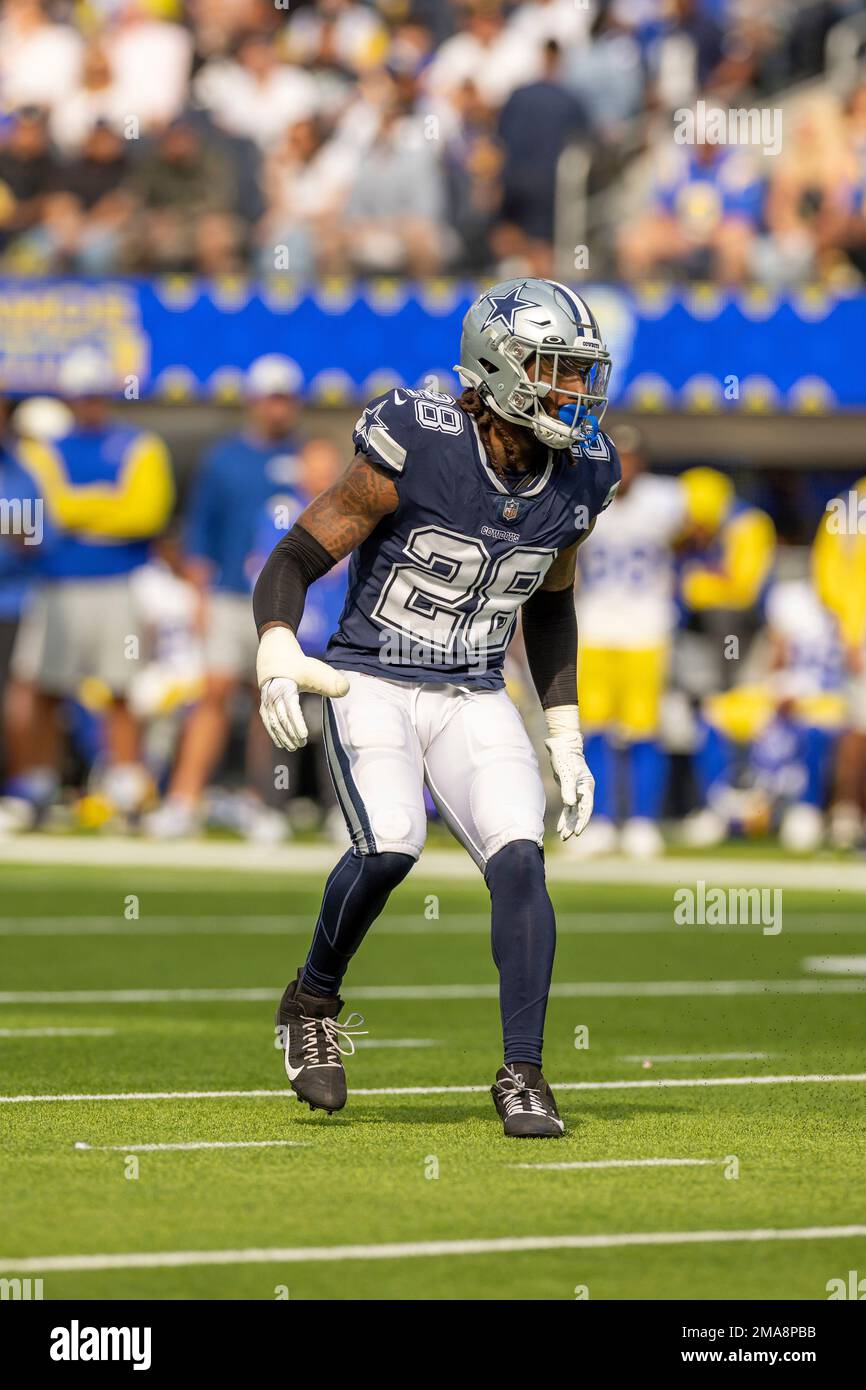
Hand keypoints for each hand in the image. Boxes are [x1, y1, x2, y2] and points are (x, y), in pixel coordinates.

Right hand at [257, 627, 348, 750]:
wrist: (275, 651)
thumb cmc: (298, 663)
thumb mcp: (315, 669)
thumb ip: (331, 680)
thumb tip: (346, 690)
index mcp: (285, 687)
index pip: (290, 708)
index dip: (296, 723)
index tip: (304, 736)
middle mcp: (273, 694)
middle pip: (281, 718)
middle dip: (290, 733)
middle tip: (301, 744)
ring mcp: (266, 700)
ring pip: (273, 722)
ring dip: (282, 736)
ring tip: (293, 747)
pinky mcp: (265, 703)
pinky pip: (268, 721)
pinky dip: (274, 733)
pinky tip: (281, 743)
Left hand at [544, 733, 594, 840]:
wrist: (561, 745)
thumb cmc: (565, 757)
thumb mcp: (566, 774)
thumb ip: (568, 790)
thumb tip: (570, 805)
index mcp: (587, 786)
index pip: (586, 807)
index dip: (582, 820)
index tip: (577, 832)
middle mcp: (584, 790)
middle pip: (580, 811)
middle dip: (574, 825)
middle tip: (567, 837)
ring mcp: (576, 791)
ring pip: (574, 811)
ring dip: (568, 823)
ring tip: (563, 836)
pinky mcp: (568, 790)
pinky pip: (568, 807)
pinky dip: (564, 816)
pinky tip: (560, 827)